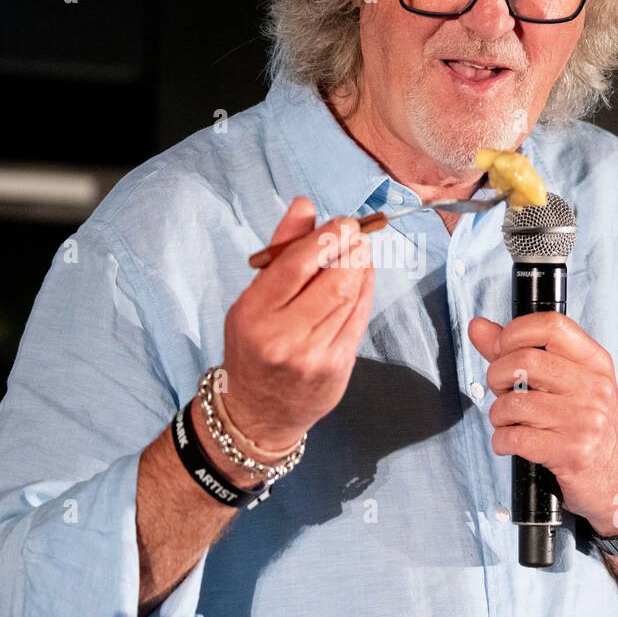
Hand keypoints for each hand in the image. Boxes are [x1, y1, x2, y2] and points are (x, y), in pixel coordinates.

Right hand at [220, 197, 374, 449]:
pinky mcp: (337, 367)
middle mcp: (283, 337)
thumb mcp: (252, 299)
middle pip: (333, 280)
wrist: (258, 412)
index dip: (327, 237)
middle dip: (351, 248)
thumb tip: (305, 204)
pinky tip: (363, 275)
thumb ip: (280, 251)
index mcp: (254, 314)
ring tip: (359, 250)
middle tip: (356, 233)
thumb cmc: (253, 347)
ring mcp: (313, 356)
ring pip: (350, 296)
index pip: (297, 265)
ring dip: (361, 265)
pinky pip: (359, 318)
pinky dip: (365, 290)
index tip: (342, 222)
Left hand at [467, 312, 617, 536]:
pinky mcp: (573, 453)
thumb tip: (479, 327)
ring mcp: (585, 421)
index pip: (551, 326)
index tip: (501, 348)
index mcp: (594, 363)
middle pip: (525, 361)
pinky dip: (501, 441)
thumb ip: (518, 353)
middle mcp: (594, 388)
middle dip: (497, 376)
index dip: (515, 332)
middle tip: (501, 391)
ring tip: (508, 422)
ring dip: (498, 415)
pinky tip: (511, 443)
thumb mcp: (567, 384)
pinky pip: (515, 438)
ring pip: (515, 402)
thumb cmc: (588, 428)